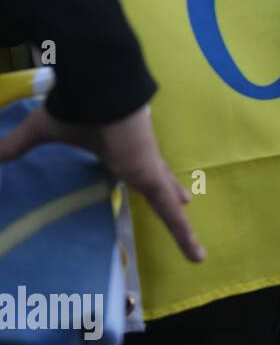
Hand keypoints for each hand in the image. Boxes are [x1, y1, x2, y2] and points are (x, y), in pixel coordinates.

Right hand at [0, 104, 204, 261]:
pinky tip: (196, 257)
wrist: (98, 88)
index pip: (137, 166)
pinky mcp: (152, 176)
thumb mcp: (42, 130)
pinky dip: (183, 234)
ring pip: (168, 205)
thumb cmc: (75, 106)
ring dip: (182, 229)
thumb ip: (18, 145)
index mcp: (119, 148)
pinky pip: (171, 212)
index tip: (156, 180)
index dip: (147, 174)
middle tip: (185, 200)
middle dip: (171, 192)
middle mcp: (139, 159)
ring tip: (197, 254)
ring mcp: (148, 169)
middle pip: (160, 182)